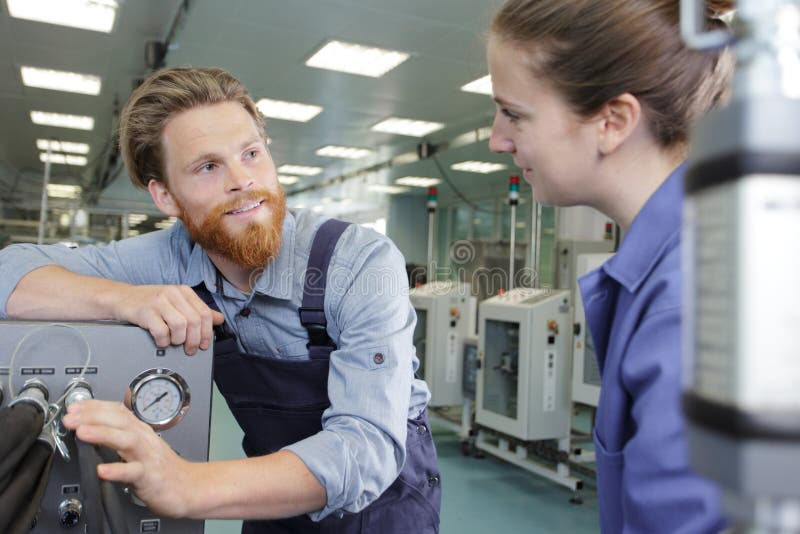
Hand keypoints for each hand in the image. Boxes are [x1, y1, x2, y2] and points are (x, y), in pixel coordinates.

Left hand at [62, 400, 196, 517]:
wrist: (189, 487)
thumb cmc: (162, 469)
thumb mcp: (141, 447)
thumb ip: (119, 437)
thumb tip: (92, 429)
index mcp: (141, 431)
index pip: (118, 411)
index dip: (95, 406)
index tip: (74, 406)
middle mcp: (145, 440)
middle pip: (120, 421)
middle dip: (93, 416)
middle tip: (71, 417)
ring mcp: (148, 457)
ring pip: (126, 440)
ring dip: (103, 434)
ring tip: (82, 432)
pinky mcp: (151, 477)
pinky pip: (133, 472)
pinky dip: (118, 470)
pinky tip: (102, 470)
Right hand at [108, 284, 223, 354]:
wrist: (121, 298)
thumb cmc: (150, 302)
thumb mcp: (177, 302)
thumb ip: (197, 310)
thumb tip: (219, 319)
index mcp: (184, 291)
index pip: (205, 313)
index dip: (207, 332)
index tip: (204, 344)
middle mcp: (173, 294)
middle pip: (194, 321)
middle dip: (194, 340)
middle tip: (190, 349)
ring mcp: (159, 302)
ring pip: (180, 326)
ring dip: (179, 340)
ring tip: (174, 342)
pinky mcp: (145, 312)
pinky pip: (161, 331)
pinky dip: (164, 341)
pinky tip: (161, 341)